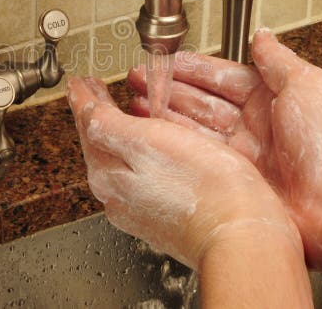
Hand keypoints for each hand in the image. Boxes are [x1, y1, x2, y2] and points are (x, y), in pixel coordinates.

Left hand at [65, 75, 301, 270]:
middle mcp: (118, 195)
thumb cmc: (206, 190)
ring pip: (119, 160)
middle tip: (95, 92)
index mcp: (109, 174)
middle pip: (99, 144)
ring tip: (120, 112)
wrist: (242, 238)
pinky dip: (139, 153)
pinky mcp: (164, 217)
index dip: (83, 97)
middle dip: (97, 114)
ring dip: (118, 132)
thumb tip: (82, 109)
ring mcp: (140, 209)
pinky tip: (151, 148)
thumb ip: (108, 126)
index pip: (87, 125)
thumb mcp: (148, 142)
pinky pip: (141, 176)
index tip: (79, 82)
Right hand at [127, 29, 321, 268]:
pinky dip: (173, 146)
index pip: (220, 76)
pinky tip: (153, 137)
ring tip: (135, 104)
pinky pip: (196, 160)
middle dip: (168, 89)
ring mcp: (241, 158)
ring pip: (193, 129)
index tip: (165, 58)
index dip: (190, 67)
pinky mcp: (233, 184)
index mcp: (270, 101)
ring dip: (164, 116)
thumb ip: (277, 60)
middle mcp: (253, 128)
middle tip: (140, 80)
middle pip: (200, 102)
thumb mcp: (306, 85)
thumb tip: (262, 34)